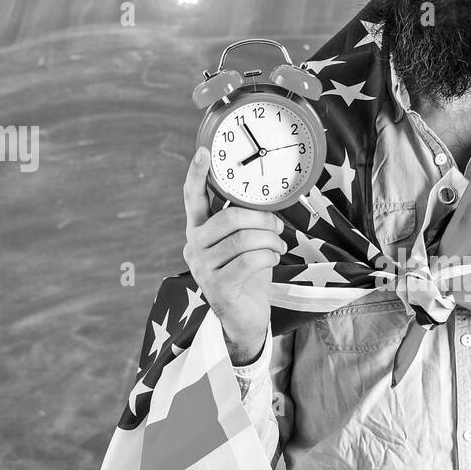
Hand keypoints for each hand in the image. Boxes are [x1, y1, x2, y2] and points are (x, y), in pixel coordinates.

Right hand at [182, 147, 288, 362]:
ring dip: (270, 240)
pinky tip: (273, 259)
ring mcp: (202, 267)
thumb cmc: (247, 275)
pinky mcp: (217, 286)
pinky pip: (249, 260)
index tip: (204, 152)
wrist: (245, 318)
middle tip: (278, 227)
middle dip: (262, 220)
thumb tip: (267, 202)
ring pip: (243, 239)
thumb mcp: (245, 242)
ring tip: (279, 247)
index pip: (192, 197)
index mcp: (199, 230)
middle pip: (230, 218)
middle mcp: (194, 245)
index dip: (197, 174)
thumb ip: (246, 222)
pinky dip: (268, 256)